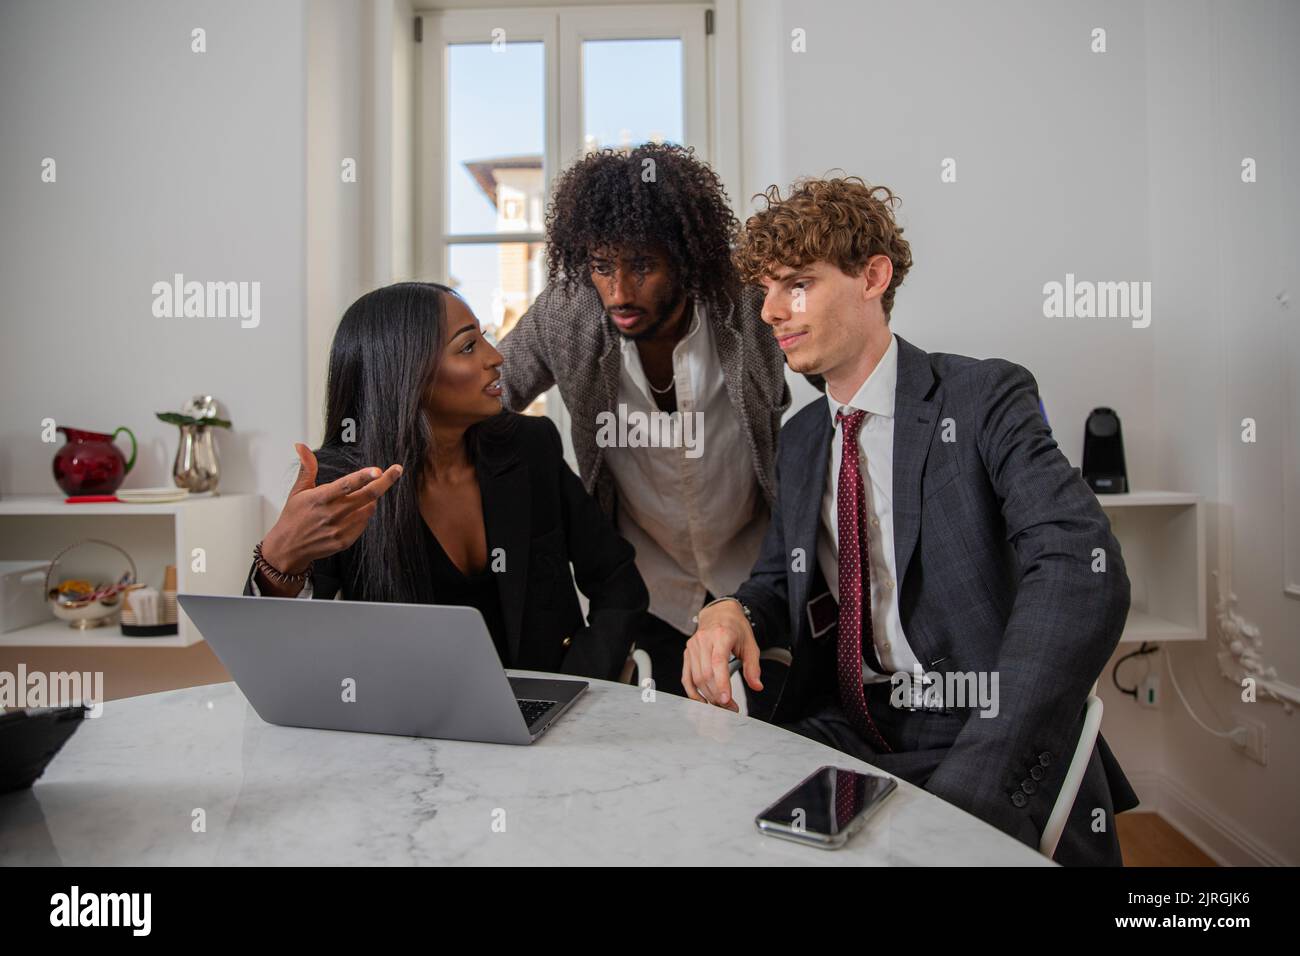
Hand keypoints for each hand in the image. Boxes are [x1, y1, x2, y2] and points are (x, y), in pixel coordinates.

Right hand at [260, 443, 402, 574]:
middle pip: (366, 496)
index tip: (378, 469)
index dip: (363, 477)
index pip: (346, 485)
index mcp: (320, 498)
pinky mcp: (345, 540)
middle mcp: (331, 514)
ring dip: (371, 499)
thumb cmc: (294, 515)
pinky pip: (364, 523)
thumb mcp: (298, 491)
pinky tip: (354, 511)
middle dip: (385, 481)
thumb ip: (307, 468)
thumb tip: (301, 445)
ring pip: (368, 509)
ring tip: (360, 495)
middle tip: (397, 470)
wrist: (289, 547)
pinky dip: (364, 513)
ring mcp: (339, 529)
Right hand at [683, 599, 762, 711]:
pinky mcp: (687, 654)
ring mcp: (693, 647)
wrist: (719, 613)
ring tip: (721, 705)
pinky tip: (703, 701)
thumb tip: (757, 686)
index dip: (721, 683)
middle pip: (706, 674)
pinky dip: (693, 692)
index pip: (718, 663)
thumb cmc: (735, 628)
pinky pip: (686, 677)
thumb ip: (753, 667)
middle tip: (730, 708)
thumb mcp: (750, 644)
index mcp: (721, 635)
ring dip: (708, 696)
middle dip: (718, 695)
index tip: (726, 700)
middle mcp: (703, 640)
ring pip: (696, 678)